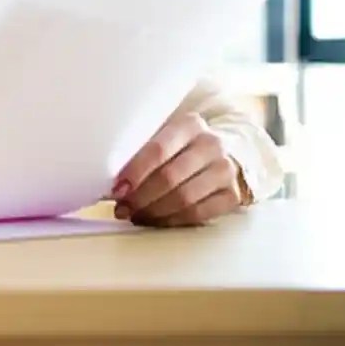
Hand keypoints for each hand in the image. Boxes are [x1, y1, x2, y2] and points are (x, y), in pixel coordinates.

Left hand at [112, 112, 245, 226]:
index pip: (158, 150)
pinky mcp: (233, 194)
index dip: (135, 172)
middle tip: (121, 207)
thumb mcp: (165, 135)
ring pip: (184, 198)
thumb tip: (111, 182)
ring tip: (134, 215)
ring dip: (154, 211)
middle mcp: (211, 145)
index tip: (117, 188)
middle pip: (170, 177)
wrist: (228, 152)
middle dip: (141, 197)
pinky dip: (171, 220)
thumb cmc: (182, 146)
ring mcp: (225, 170)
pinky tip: (155, 220)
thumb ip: (141, 150)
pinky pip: (198, 214)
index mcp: (190, 125)